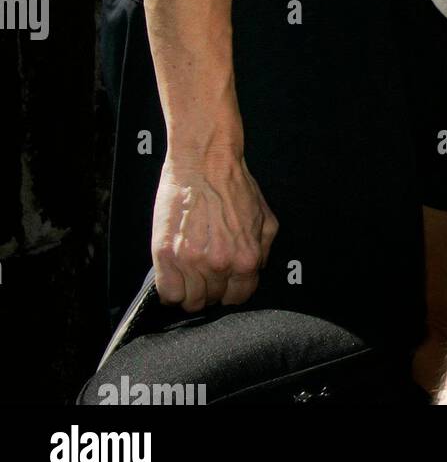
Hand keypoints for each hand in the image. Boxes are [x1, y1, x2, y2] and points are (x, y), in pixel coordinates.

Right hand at [151, 147, 278, 311]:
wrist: (205, 161)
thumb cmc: (233, 184)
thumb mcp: (265, 217)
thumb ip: (263, 249)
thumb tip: (255, 269)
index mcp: (246, 258)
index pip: (238, 297)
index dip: (230, 291)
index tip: (223, 284)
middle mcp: (220, 265)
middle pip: (212, 300)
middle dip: (210, 288)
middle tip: (205, 272)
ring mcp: (191, 262)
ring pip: (189, 301)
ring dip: (189, 291)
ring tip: (189, 274)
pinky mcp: (166, 255)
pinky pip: (167, 293)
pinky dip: (170, 290)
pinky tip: (174, 275)